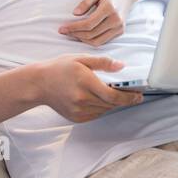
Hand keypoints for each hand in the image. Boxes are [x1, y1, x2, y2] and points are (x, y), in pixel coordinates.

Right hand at [25, 54, 142, 122]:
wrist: (39, 84)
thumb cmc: (59, 68)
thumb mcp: (81, 59)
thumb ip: (102, 62)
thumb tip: (121, 66)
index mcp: (86, 83)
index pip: (114, 96)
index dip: (129, 97)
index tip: (139, 95)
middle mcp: (83, 100)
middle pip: (111, 104)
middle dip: (124, 100)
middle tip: (133, 94)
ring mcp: (79, 111)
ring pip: (105, 110)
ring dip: (113, 103)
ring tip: (114, 94)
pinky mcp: (76, 117)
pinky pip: (96, 114)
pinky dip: (102, 108)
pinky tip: (98, 99)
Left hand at [58, 0, 141, 45]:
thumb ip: (85, 2)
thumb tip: (74, 14)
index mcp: (109, 8)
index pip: (88, 24)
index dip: (73, 28)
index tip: (62, 28)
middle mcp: (116, 20)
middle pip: (91, 34)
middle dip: (75, 34)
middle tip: (64, 31)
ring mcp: (119, 27)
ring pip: (97, 41)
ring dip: (82, 40)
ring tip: (72, 34)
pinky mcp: (120, 31)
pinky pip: (103, 41)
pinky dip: (91, 40)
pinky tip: (82, 35)